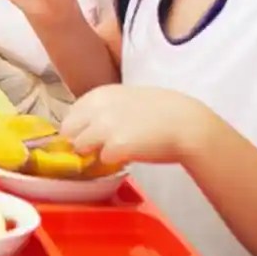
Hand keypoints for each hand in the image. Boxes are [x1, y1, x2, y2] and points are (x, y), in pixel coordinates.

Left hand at [61, 85, 217, 164]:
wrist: (188, 124)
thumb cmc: (162, 112)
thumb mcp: (126, 99)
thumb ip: (103, 109)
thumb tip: (86, 125)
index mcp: (99, 94)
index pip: (71, 114)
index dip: (81, 127)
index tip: (92, 134)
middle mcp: (96, 107)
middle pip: (68, 131)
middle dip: (80, 140)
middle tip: (100, 147)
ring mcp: (104, 126)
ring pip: (80, 146)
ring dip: (94, 152)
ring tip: (116, 151)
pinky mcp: (115, 146)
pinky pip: (101, 159)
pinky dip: (112, 162)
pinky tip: (128, 157)